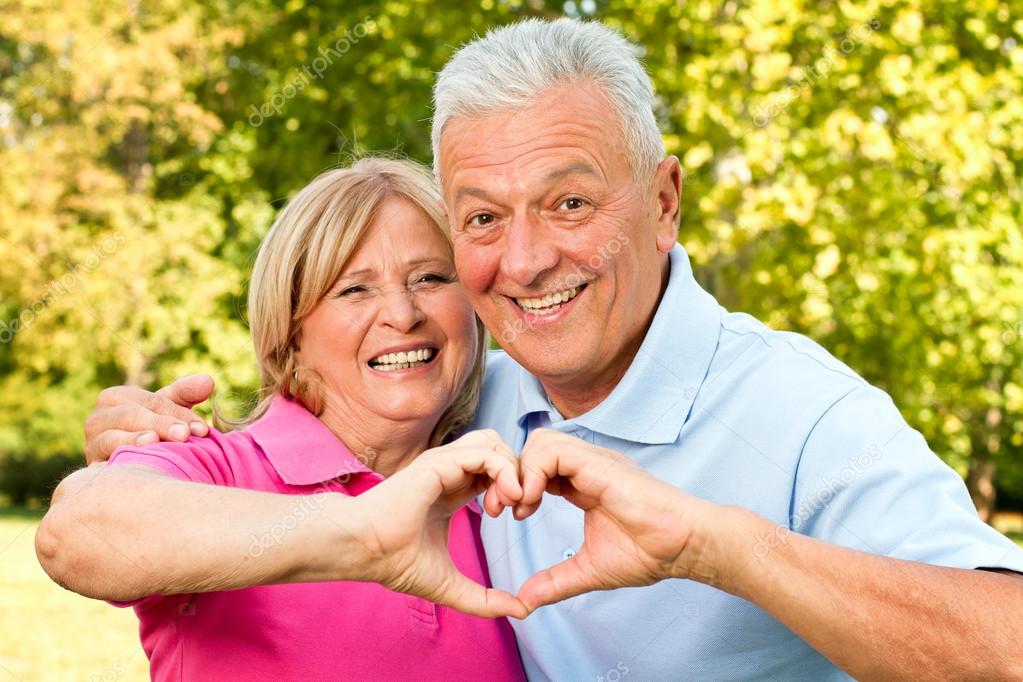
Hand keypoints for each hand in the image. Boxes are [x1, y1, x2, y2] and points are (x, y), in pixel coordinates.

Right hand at [84, 374, 214, 463]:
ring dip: (134, 440)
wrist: (128, 464)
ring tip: (153, 441)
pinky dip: (117, 465)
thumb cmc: (153, 430)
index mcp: (116, 397)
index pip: (152, 402)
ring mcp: (91, 444)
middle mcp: (97, 418)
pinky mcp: (91, 469)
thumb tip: (208, 381)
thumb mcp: (168, 410)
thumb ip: (187, 393)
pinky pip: (102, 466)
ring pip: (111, 438)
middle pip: (131, 416)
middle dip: (161, 424)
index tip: (203, 429)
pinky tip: (132, 469)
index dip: (179, 413)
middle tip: (184, 435)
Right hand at [351, 430, 527, 618]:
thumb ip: (483, 599)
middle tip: (515, 507)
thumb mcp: (450, 585)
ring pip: (494, 443)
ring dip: (512, 469)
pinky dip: (504, 471)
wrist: (364, 551)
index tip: (514, 517)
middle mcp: (450, 471)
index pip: (494, 471)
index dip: (513, 488)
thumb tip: (519, 611)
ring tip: (510, 500)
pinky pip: (484, 453)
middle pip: (499, 450)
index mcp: (452, 490)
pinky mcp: (439, 462)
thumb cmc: (395, 563)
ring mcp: (444, 463)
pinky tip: (505, 497)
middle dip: (517, 474)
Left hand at [510, 429, 714, 612]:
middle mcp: (586, 466)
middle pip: (532, 448)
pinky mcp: (599, 464)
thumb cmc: (650, 553)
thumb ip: (555, 582)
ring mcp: (593, 461)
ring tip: (521, 507)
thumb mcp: (589, 570)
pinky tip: (533, 500)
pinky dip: (534, 471)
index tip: (511, 516)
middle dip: (509, 475)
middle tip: (503, 510)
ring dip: (520, 472)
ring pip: (539, 442)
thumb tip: (524, 602)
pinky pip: (552, 451)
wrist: (684, 545)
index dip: (517, 486)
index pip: (537, 467)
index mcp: (583, 483)